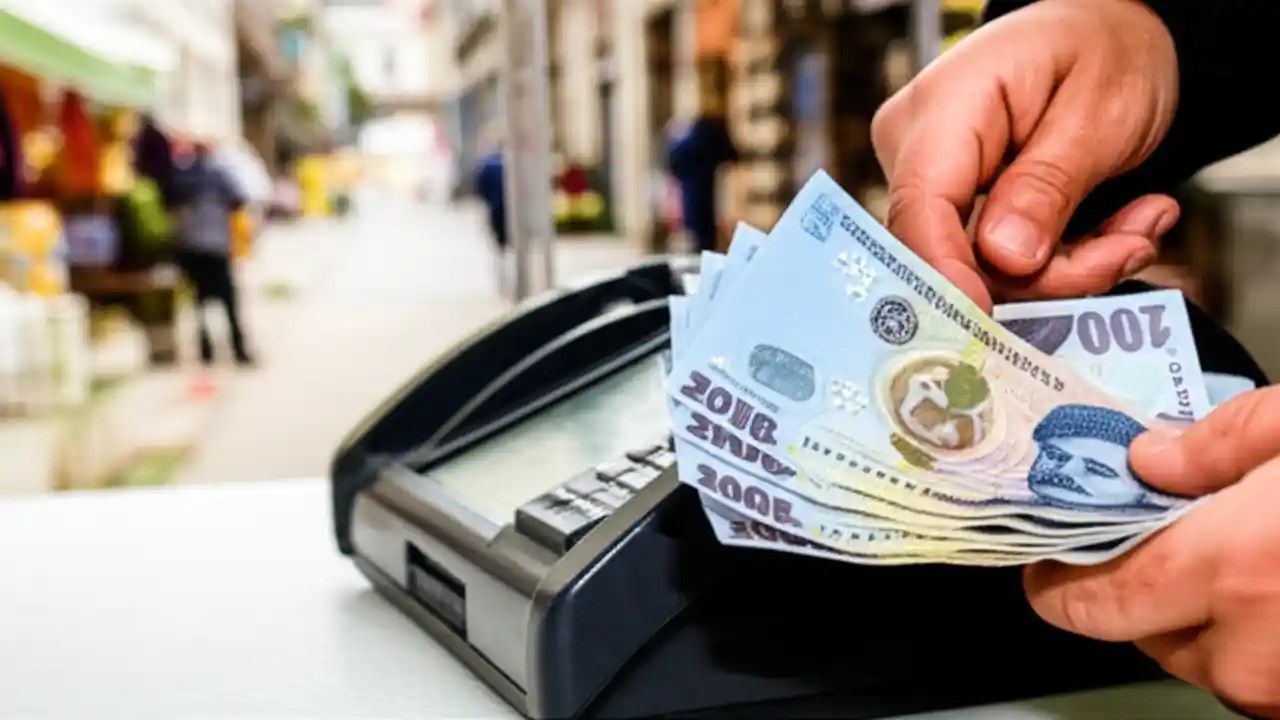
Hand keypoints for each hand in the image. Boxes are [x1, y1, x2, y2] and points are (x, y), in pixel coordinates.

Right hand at [871, 0, 1179, 310]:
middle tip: (1129, 249)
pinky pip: (997, 263)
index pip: (919, 207)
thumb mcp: (1100, 110)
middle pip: (949, 251)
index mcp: (943, 108)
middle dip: (1043, 274)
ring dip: (1069, 268)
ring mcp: (932, 182)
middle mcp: (917, 149)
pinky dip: (1063, 261)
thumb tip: (1004, 259)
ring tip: (1139, 229)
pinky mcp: (956, 211)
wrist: (1109, 33)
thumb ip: (1049, 184)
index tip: (989, 322)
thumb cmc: (1102, 50)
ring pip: (981, 269)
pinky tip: (1119, 228)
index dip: (946, 274)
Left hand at [1024, 386, 1279, 716]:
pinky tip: (1266, 581)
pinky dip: (1246, 633)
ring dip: (1194, 613)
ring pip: (1197, 658)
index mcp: (1235, 572)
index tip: (1044, 561)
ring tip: (1229, 553)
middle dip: (1137, 584)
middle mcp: (1251, 652)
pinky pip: (1250, 671)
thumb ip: (1219, 444)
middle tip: (1154, 535)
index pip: (1096, 602)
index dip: (1058, 583)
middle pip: (1140, 631)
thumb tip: (1148, 459)